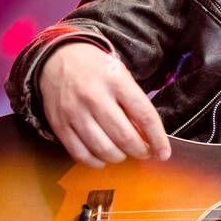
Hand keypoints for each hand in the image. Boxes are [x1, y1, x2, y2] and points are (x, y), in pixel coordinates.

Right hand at [38, 41, 171, 167]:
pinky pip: (80, 154)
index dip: (158, 139)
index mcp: (116, 81)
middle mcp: (94, 97)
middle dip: (140, 151)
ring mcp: (74, 112)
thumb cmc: (96, 70)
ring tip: (123, 152)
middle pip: (124, 137)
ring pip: (103, 149)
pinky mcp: (59, 124)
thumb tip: (146, 137)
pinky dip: (96, 162)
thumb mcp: (121, 76)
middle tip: (144, 152)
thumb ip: (134, 104)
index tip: (164, 153)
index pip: (145, 116)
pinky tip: (103, 156)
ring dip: (119, 157)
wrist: (57, 58)